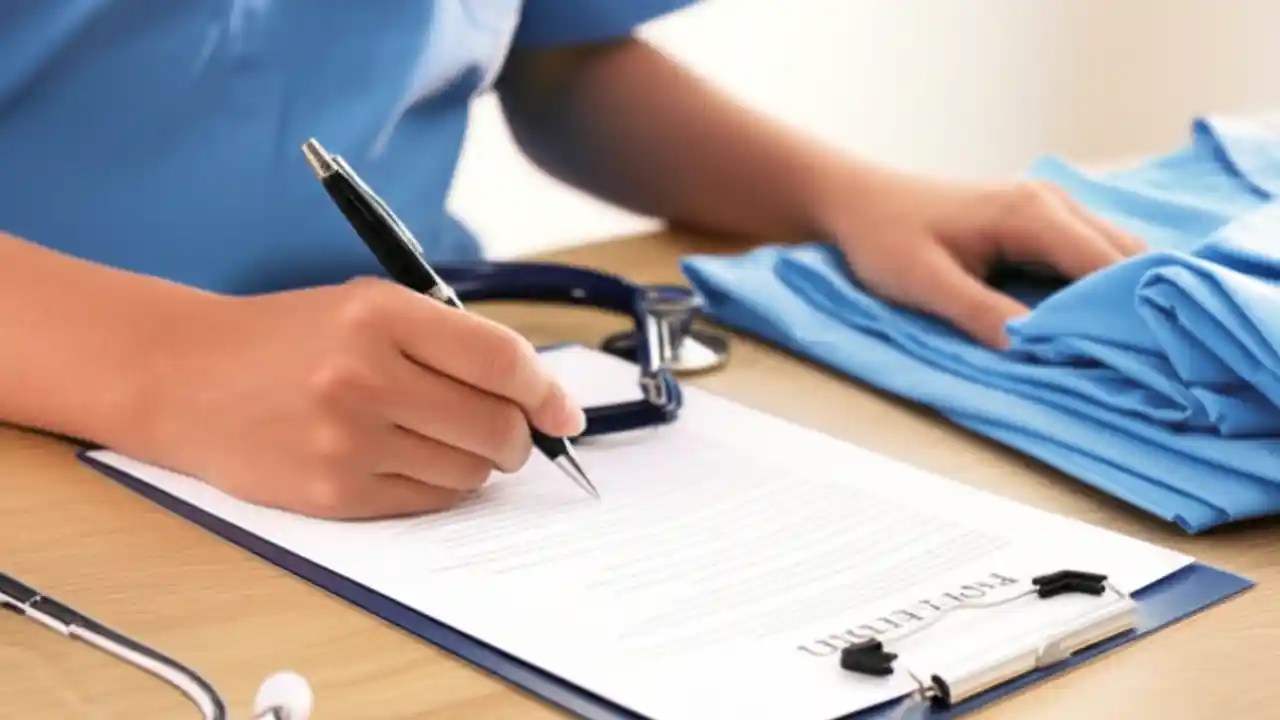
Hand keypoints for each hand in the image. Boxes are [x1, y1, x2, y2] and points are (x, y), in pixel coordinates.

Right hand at [136, 277, 585, 518]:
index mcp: (381, 315)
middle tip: (507, 432)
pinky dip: (440, 487)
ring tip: (441, 437)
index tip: (564, 412)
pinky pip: (429, 501)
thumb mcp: (367, 307)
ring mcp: (347, 440)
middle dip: (518, 436)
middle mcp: (364, 376)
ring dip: (477, 463)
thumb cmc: (289, 339)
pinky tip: (410, 460)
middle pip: (496, 426)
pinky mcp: (333, 494)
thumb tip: (540, 398)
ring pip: (469, 472)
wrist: (185, 377)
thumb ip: (452, 342)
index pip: (501, 360)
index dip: (547, 392)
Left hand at [824, 170, 1145, 348]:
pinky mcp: (1039, 222)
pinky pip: (1089, 253)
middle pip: (1126, 255)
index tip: (1151, 358)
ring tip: (1129, 348)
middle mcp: (1053, 201)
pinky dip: (1101, 286)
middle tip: (1151, 362)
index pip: (1107, 264)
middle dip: (1139, 304)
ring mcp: (1049, 207)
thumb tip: (1035, 349)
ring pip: (1114, 252)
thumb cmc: (882, 238)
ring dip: (1123, 295)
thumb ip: (980, 314)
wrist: (857, 202)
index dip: (1130, 310)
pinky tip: (1096, 325)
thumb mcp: (924, 283)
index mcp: (1031, 213)